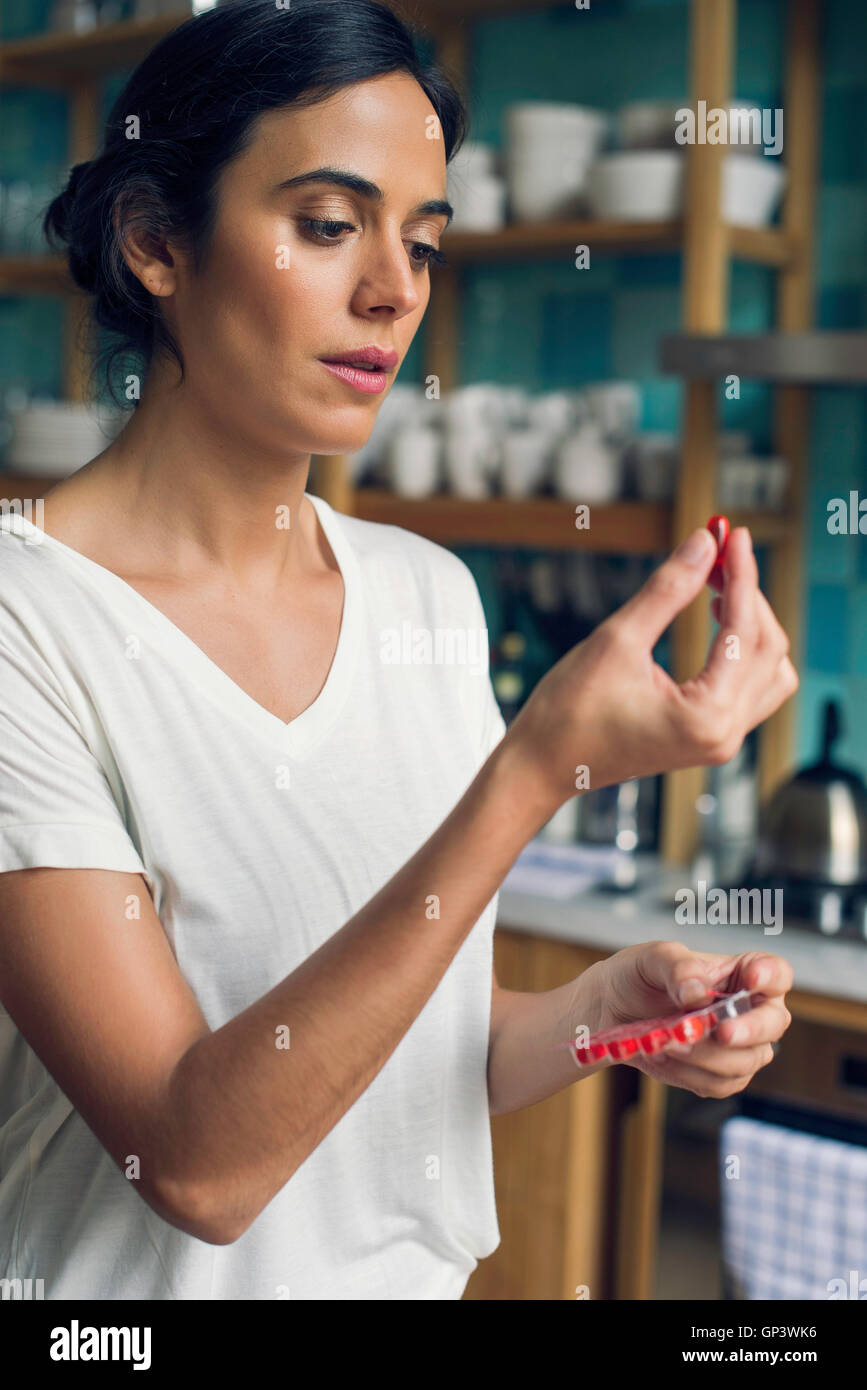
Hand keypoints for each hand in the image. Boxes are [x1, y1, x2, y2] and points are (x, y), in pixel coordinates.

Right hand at [504, 525, 798, 813]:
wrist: (543, 765)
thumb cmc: (569, 713)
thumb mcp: (617, 640)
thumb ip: (668, 590)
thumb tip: (704, 543)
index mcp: (707, 717)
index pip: (744, 631)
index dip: (742, 575)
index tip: (732, 533)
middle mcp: (724, 735)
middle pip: (767, 648)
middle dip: (748, 594)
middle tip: (716, 552)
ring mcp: (720, 740)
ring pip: (769, 670)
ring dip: (752, 624)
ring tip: (717, 587)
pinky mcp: (708, 737)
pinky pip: (751, 688)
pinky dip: (742, 649)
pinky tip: (716, 619)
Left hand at [585, 941, 792, 1097]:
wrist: (614, 1011)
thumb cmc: (640, 976)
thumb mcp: (652, 958)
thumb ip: (677, 967)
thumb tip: (696, 993)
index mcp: (742, 972)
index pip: (776, 972)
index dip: (771, 977)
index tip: (753, 978)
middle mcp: (750, 1010)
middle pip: (773, 1023)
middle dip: (748, 1030)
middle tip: (720, 1032)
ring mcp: (739, 1046)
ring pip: (745, 1061)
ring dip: (705, 1056)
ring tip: (667, 1042)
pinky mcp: (720, 1074)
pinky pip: (720, 1084)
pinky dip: (690, 1074)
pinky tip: (666, 1056)